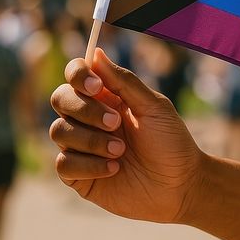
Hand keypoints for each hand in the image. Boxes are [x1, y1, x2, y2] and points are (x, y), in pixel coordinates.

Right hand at [49, 48, 203, 222]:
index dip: (77, 75)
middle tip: (116, 124)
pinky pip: (63, 163)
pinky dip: (89, 165)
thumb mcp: (154, 107)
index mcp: (107, 97)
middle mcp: (89, 119)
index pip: (75, 75)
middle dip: (86, 110)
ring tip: (121, 152)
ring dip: (92, 140)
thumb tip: (96, 53)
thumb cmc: (172, 143)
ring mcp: (81, 147)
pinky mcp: (79, 175)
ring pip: (58, 130)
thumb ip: (125, 82)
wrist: (181, 185)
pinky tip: (114, 170)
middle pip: (59, 99)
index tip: (95, 85)